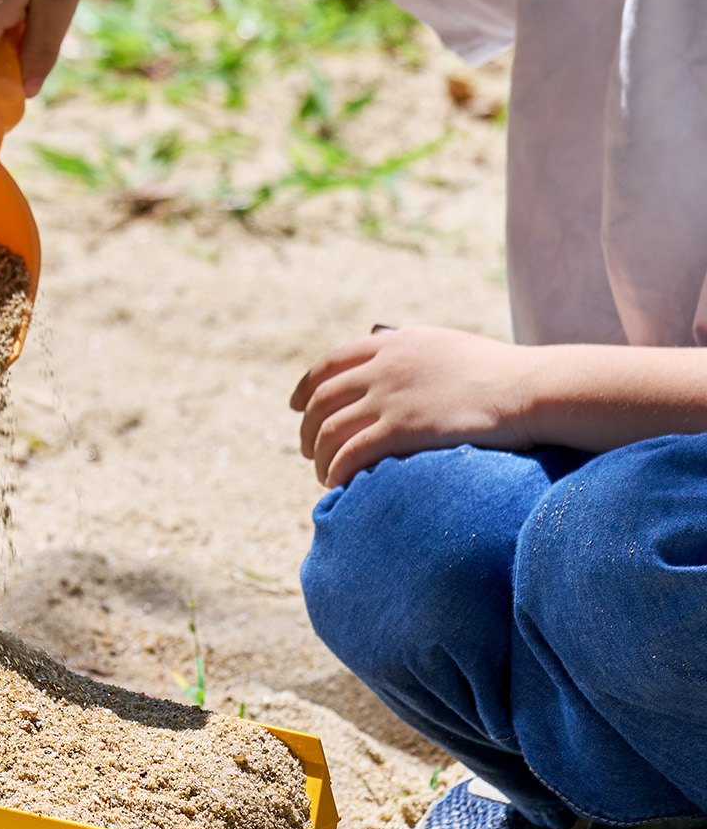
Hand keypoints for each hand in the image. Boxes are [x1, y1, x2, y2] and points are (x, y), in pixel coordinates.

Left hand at [291, 326, 535, 486]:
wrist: (531, 389)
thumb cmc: (499, 375)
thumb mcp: (446, 348)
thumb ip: (411, 355)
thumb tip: (388, 371)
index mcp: (394, 343)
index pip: (330, 363)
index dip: (306, 387)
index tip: (296, 406)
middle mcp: (384, 366)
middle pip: (322, 400)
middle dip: (308, 428)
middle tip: (308, 449)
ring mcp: (390, 397)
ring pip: (330, 431)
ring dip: (319, 456)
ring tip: (323, 473)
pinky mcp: (402, 429)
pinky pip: (350, 454)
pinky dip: (336, 471)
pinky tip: (336, 484)